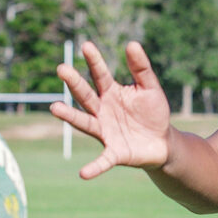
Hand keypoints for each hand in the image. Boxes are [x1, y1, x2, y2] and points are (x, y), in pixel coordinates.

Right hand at [50, 40, 171, 179]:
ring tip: (55, 108)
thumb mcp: (150, 88)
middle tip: (62, 69)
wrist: (162, 142)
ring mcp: (105, 131)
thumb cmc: (153, 113)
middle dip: (75, 83)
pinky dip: (94, 167)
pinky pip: (102, 160)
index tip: (86, 46)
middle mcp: (102, 111)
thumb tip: (132, 43)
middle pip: (86, 96)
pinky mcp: (114, 152)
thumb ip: (141, 68)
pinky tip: (83, 173)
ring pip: (85, 123)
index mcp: (111, 93)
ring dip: (70, 116)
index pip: (100, 74)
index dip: (94, 61)